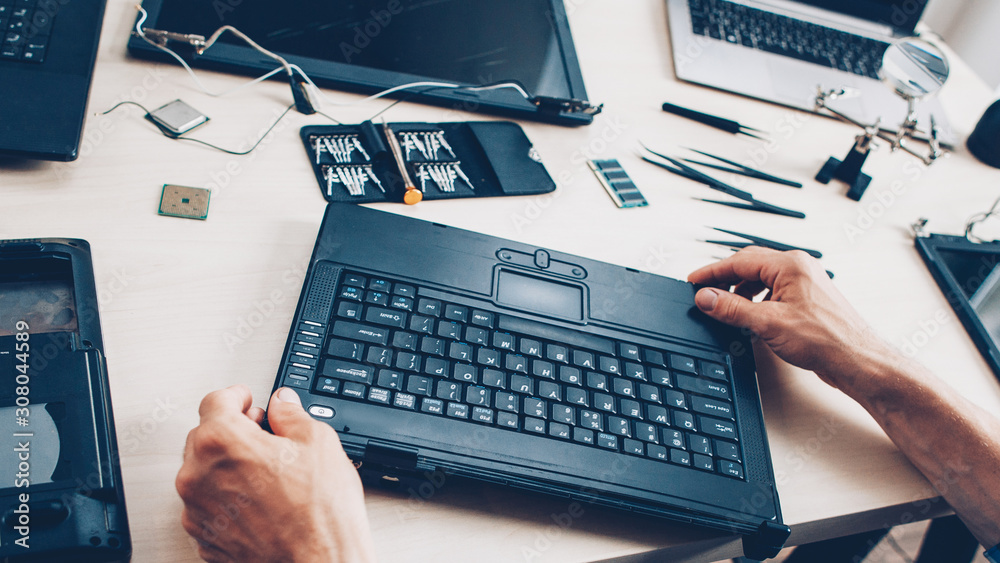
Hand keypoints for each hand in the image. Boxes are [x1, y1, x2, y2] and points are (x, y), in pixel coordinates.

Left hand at [176, 386, 376, 562]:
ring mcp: (197, 510)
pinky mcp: (204, 537)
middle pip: (205, 436)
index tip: (247, 400)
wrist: (320, 562)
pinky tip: (260, 500)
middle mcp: (197, 474)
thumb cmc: (319, 511)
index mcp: (221, 441)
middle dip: (232, 430)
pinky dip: (227, 497)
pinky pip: (208, 504)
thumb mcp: (318, 441)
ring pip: (203, 472)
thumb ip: (291, 414)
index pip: (215, 401)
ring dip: (227, 465)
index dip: (236, 396)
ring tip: (267, 473)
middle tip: (264, 434)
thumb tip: (282, 403)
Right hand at [687, 247, 891, 387]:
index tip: (693, 281)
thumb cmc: (826, 340)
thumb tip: (706, 298)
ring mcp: (805, 283)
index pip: (740, 261)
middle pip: (750, 266)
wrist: (856, 360)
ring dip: (741, 292)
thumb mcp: (768, 323)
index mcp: (790, 265)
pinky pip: (774, 292)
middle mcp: (799, 268)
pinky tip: (750, 316)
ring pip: (762, 279)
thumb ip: (732, 308)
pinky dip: (756, 301)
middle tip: (704, 293)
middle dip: (725, 280)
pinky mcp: (807, 299)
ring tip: (725, 308)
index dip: (712, 272)